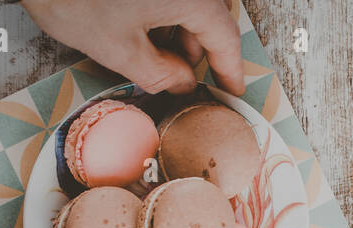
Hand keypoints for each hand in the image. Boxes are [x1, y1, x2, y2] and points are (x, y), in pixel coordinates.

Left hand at [21, 0, 245, 95]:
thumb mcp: (120, 51)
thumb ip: (162, 75)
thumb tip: (184, 84)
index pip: (225, 39)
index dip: (230, 72)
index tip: (232, 93)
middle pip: (209, 19)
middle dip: (197, 52)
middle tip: (182, 82)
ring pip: (187, 6)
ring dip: (177, 33)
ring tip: (151, 59)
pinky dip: (161, 14)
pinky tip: (137, 30)